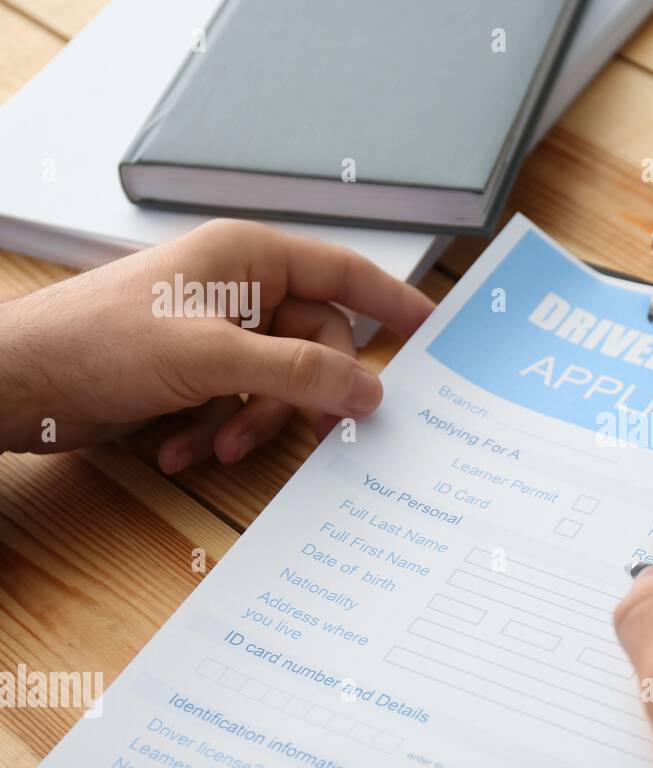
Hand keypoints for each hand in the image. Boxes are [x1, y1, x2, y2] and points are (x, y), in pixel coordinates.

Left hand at [0, 219, 434, 470]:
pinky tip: (181, 446)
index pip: (344, 274)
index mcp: (249, 258)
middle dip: (297, 396)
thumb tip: (369, 387)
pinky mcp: (197, 373)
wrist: (18, 386)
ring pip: (280, 384)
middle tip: (312, 433)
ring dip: (250, 423)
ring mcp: (219, 333)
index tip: (434, 330)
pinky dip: (218, 431)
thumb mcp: (210, 358)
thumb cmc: (95, 343)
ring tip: (211, 443)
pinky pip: (242, 405)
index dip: (392, 303)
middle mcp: (240, 291)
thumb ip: (299, 372)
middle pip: (317, 345)